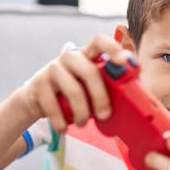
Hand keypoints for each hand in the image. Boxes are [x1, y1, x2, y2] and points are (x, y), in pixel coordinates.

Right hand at [15, 34, 133, 134]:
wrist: (36, 101)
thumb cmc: (71, 96)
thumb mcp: (90, 89)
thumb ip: (107, 88)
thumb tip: (133, 100)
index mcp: (86, 56)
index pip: (100, 41)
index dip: (113, 48)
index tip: (124, 61)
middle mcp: (69, 57)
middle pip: (90, 71)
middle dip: (101, 96)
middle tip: (105, 115)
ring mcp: (52, 69)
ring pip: (74, 90)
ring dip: (82, 113)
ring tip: (82, 124)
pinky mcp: (38, 84)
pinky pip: (54, 105)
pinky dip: (61, 122)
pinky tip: (64, 128)